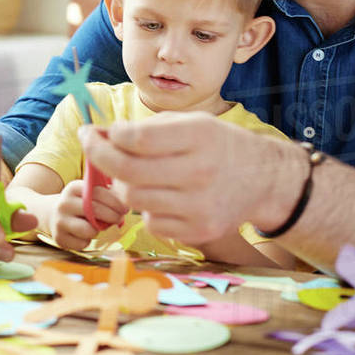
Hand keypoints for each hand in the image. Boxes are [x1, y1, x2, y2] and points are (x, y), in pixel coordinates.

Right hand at [49, 180, 128, 250]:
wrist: (53, 214)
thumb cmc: (81, 203)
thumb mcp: (89, 193)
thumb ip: (106, 194)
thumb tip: (127, 200)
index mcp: (73, 188)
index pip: (98, 192)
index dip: (116, 202)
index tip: (125, 208)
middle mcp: (64, 203)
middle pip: (95, 210)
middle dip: (113, 216)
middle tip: (119, 219)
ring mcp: (60, 221)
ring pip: (89, 230)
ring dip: (98, 230)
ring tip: (97, 226)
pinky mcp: (59, 238)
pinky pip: (83, 244)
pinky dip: (88, 240)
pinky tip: (85, 234)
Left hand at [79, 111, 301, 245]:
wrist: (262, 179)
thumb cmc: (216, 146)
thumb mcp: (190, 123)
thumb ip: (146, 129)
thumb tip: (99, 136)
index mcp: (200, 135)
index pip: (137, 139)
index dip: (107, 137)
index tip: (93, 132)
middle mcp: (202, 171)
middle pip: (129, 173)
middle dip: (100, 159)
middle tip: (93, 149)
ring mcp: (201, 206)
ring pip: (134, 200)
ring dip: (122, 184)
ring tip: (128, 173)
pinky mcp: (200, 231)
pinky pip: (151, 222)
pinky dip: (145, 207)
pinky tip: (158, 195)